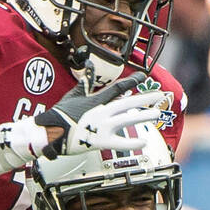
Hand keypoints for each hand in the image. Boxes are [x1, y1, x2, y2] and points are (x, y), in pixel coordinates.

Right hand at [35, 72, 167, 158]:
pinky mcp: (100, 141)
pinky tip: (144, 142)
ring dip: (144, 116)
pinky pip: (120, 142)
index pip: (118, 88)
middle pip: (128, 102)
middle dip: (145, 98)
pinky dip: (132, 143)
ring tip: (157, 114)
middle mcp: (102, 111)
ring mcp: (102, 126)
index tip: (143, 77)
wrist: (50, 131)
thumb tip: (88, 66)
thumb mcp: (73, 95)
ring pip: (127, 119)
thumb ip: (85, 82)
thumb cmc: (59, 115)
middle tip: (159, 95)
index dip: (132, 82)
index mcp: (96, 100)